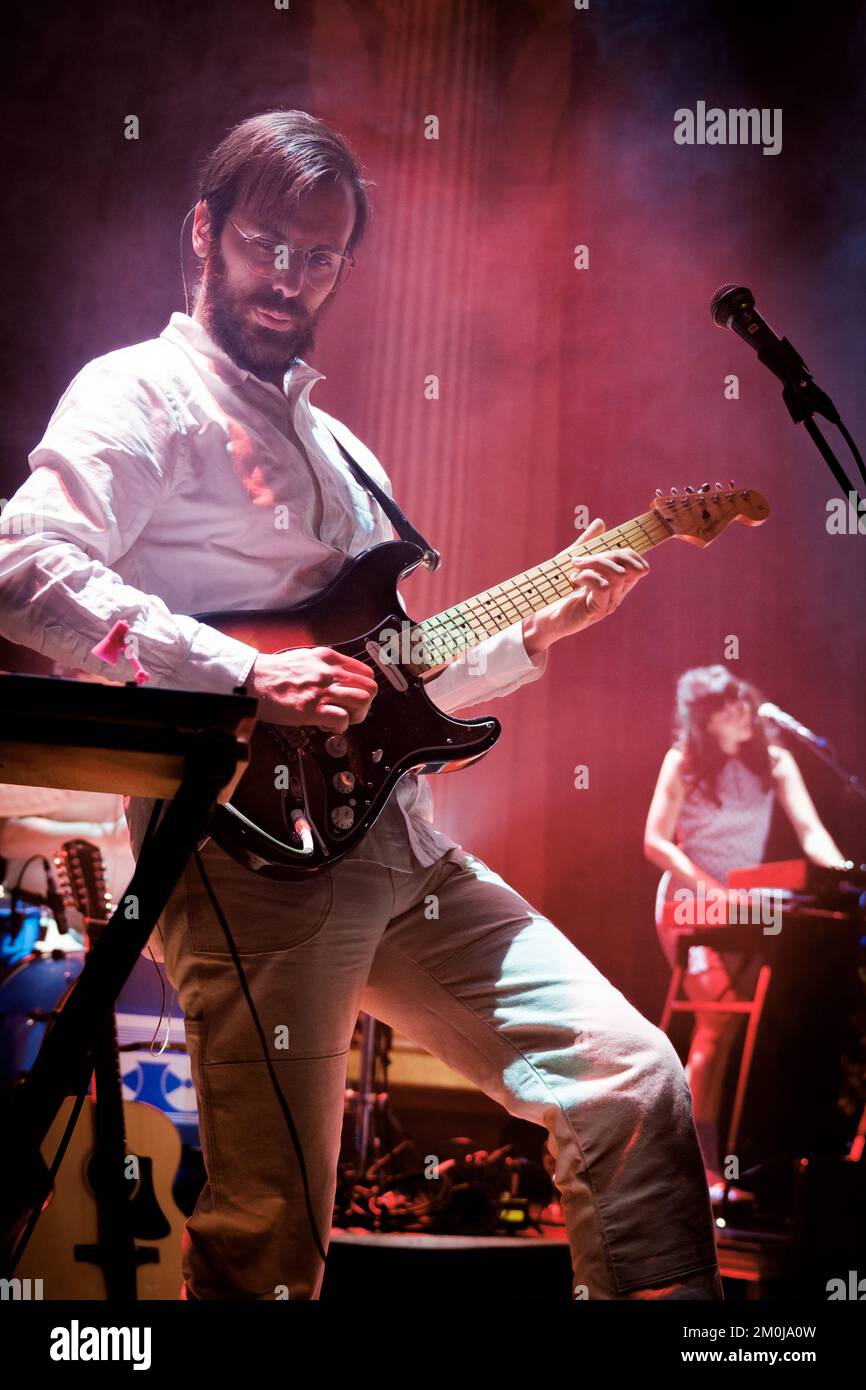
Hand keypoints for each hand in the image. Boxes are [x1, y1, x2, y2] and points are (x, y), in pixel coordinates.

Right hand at [251, 647, 377, 731]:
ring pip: (363, 701)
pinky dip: (340, 727)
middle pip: (370, 688)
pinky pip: (343, 719)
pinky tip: (328, 726)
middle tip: (351, 711)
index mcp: (329, 658)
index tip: (353, 697)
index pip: (367, 672)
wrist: (253, 680)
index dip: (364, 688)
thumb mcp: (307, 658)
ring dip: (356, 715)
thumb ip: (327, 666)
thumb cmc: (276, 672)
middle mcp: (330, 672)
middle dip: (365, 704)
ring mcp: (322, 691)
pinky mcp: (313, 709)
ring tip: (341, 719)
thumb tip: (341, 679)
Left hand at [523, 518, 649, 653]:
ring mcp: (608, 604)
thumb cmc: (557, 590)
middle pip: (629, 566)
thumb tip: (601, 523)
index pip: (638, 565)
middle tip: (579, 559)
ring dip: (594, 564)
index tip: (599, 551)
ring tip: (574, 568)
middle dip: (604, 555)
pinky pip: (603, 587)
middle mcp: (616, 594)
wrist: (542, 618)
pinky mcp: (596, 612)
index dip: (626, 553)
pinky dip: (587, 577)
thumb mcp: (572, 561)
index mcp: (616, 583)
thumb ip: (587, 544)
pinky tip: (573, 579)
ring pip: (617, 575)